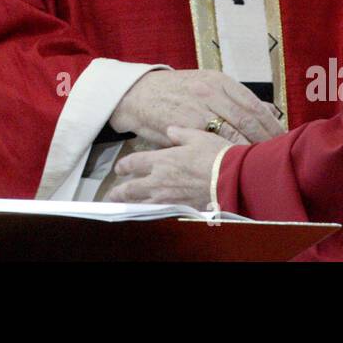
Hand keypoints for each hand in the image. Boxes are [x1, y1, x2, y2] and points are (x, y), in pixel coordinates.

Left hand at [103, 126, 230, 208]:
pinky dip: (150, 212)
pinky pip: (158, 212)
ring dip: (131, 204)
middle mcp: (160, 180)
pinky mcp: (179, 208)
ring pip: (142, 203)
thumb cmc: (215, 155)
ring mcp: (168, 197)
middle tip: (111, 195)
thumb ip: (180, 133)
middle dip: (119, 192)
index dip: (124, 166)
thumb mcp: (197, 136)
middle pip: (132, 189)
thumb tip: (170, 130)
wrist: (231, 178)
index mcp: (161, 160)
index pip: (134, 163)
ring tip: (124, 206)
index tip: (119, 168)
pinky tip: (148, 212)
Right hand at [109, 69, 284, 146]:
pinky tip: (238, 163)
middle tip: (281, 154)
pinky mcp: (186, 124)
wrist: (139, 94)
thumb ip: (236, 98)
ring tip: (265, 162)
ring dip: (251, 147)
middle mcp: (212, 91)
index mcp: (220, 81)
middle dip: (268, 138)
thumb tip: (270, 109)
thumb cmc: (176, 92)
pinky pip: (213, 141)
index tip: (285, 139)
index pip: (254, 104)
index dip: (273, 124)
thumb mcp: (207, 85)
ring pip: (234, 130)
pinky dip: (229, 152)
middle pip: (249, 118)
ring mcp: (199, 107)